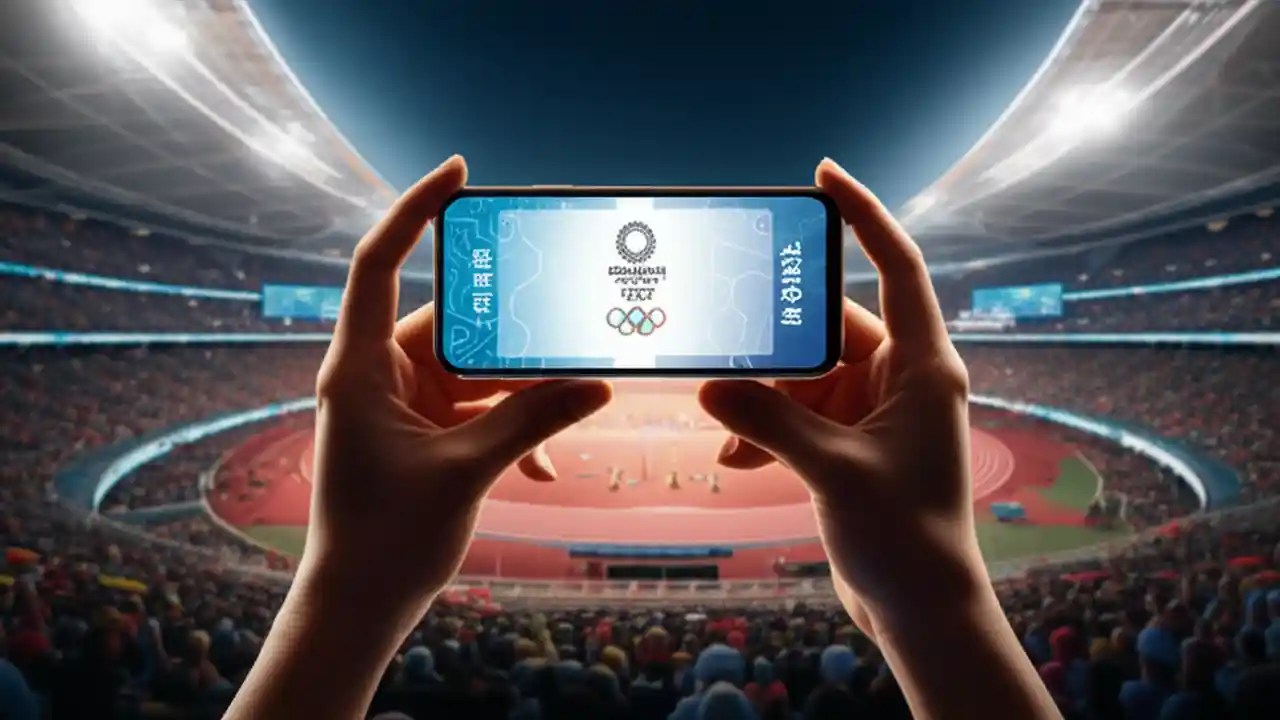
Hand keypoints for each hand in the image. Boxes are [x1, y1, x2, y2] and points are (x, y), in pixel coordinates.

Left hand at [227, 155, 611, 719]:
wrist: (360, 607)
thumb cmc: (385, 540)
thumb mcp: (467, 470)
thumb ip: (532, 420)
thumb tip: (596, 385)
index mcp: (359, 368)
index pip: (378, 263)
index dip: (413, 211)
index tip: (459, 173)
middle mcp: (375, 376)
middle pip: (452, 323)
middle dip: (510, 337)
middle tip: (563, 318)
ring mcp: (400, 406)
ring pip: (473, 373)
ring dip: (519, 397)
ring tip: (565, 418)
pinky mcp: (421, 434)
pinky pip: (476, 411)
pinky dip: (510, 430)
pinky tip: (544, 471)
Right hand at [700, 160, 1057, 718]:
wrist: (919, 607)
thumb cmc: (905, 537)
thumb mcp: (832, 471)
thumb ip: (769, 423)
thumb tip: (710, 389)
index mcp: (923, 366)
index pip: (897, 266)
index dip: (865, 215)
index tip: (824, 176)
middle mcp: (902, 379)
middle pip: (828, 327)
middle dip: (775, 341)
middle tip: (723, 327)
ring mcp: (874, 413)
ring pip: (804, 377)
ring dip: (762, 398)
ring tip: (722, 420)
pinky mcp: (850, 445)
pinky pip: (798, 416)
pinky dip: (766, 430)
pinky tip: (735, 460)